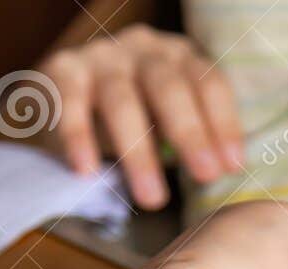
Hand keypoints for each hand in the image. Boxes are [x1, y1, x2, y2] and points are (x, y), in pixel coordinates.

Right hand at [36, 24, 245, 209]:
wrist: (55, 101)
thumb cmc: (124, 118)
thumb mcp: (163, 122)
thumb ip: (187, 140)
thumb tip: (219, 172)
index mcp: (178, 58)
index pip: (208, 83)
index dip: (223, 123)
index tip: (232, 167)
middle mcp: (143, 49)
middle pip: (169, 87)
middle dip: (190, 133)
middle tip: (205, 176)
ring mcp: (100, 57)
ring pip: (121, 99)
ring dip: (139, 152)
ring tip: (152, 199)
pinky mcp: (61, 70)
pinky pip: (71, 104)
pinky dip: (78, 137)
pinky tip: (86, 170)